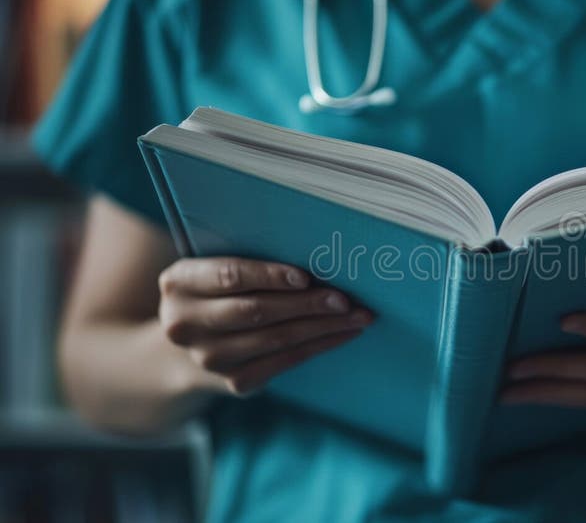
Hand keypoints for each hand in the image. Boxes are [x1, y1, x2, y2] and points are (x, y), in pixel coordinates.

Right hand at [157, 257, 372, 395]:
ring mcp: (208, 357)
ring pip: (276, 339)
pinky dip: (320, 345)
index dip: (269, 276)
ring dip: (323, 327)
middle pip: (255, 311)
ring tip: (357, 316)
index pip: (228, 277)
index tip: (306, 277)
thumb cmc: (219, 292)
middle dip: (306, 304)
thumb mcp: (216, 271)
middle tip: (345, 298)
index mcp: (179, 283)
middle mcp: (185, 323)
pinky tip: (344, 333)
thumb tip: (317, 253)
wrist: (193, 344)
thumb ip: (250, 261)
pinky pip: (286, 361)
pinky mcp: (234, 381)